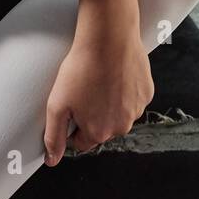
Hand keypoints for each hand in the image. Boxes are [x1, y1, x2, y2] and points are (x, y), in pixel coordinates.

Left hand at [43, 17, 154, 166]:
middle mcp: (122, 126)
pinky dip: (123, 91)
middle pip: (101, 129)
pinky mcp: (147, 92)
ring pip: (118, 114)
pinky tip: (114, 75)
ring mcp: (137, 109)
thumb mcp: (57, 106)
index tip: (70, 107)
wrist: (108, 38)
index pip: (81, 142)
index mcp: (99, 133)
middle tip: (83, 91)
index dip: (72, 126)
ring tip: (99, 81)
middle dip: (91, 115)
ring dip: (108, 104)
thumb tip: (52, 160)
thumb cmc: (81, 69)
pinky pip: (131, 99)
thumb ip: (53, 137)